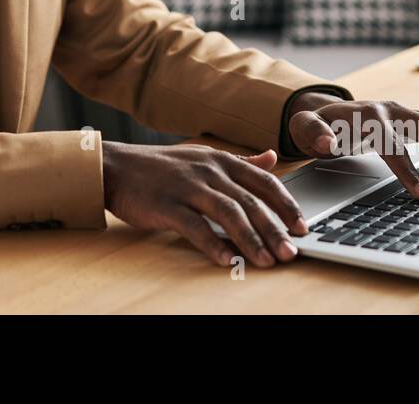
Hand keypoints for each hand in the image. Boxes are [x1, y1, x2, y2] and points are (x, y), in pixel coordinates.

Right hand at [101, 141, 307, 268]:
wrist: (116, 167)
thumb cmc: (161, 166)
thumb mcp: (203, 156)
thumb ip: (239, 162)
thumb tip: (272, 158)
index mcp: (220, 160)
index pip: (263, 181)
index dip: (285, 205)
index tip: (302, 227)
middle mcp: (208, 171)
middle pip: (250, 201)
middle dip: (274, 229)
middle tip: (291, 252)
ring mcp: (187, 187)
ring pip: (228, 213)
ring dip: (250, 239)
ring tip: (266, 261)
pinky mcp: (166, 205)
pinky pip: (195, 227)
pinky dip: (213, 245)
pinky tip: (228, 261)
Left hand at [286, 93, 418, 198]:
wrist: (328, 113)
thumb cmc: (318, 126)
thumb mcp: (303, 127)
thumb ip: (311, 132)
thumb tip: (327, 142)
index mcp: (365, 115)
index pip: (392, 143)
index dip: (407, 170)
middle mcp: (391, 109)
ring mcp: (405, 112)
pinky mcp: (414, 117)